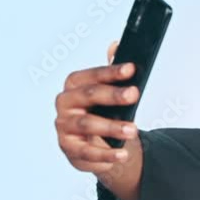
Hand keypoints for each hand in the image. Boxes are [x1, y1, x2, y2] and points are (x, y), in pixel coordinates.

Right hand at [54, 40, 139, 172]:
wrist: (96, 142)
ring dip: (111, 127)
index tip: (131, 69)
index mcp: (74, 85)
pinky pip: (87, 152)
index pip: (91, 75)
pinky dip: (106, 154)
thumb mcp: (109, 92)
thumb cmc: (102, 112)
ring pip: (88, 124)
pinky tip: (122, 154)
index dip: (111, 71)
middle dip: (113, 95)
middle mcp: (65, 103)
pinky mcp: (69, 148)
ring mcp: (64, 127)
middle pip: (89, 96)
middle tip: (134, 94)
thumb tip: (116, 45)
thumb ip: (112, 72)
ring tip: (133, 130)